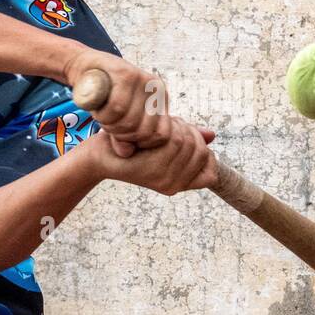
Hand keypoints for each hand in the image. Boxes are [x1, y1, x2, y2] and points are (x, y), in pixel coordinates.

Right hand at [63, 47, 171, 158]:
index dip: (140, 143)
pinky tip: (98, 109)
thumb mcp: (117, 120)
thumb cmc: (104, 96)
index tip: (123, 137)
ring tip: (102, 117)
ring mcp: (143, 80)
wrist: (86, 66)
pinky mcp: (126, 74)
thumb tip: (126, 154)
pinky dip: (103, 115)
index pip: (161, 135)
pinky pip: (116, 108)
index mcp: (161, 102)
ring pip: (130, 121)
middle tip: (108, 127)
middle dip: (122, 136)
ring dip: (110, 126)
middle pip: (144, 131)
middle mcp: (157, 90)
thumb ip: (125, 137)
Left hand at [83, 119, 218, 195]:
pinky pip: (174, 141)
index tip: (185, 136)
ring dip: (176, 128)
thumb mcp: (165, 141)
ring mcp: (165, 180)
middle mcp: (175, 186)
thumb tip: (212, 135)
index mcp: (179, 184)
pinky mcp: (153, 170)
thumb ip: (189, 140)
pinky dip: (165, 129)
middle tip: (166, 128)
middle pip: (202, 152)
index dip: (203, 150)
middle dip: (189, 132)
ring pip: (189, 143)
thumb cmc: (133, 145)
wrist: (101, 154)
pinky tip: (151, 130)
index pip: (212, 171)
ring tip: (156, 129)